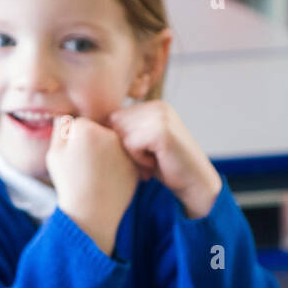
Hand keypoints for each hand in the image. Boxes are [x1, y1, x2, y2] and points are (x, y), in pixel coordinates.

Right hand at [46, 115, 138, 256]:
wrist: (91, 212)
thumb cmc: (69, 184)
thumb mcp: (54, 155)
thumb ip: (59, 130)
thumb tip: (66, 118)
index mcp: (87, 129)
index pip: (80, 125)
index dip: (72, 141)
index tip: (73, 158)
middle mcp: (110, 134)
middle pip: (98, 131)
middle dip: (91, 144)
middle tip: (85, 167)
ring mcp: (125, 149)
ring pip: (112, 144)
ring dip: (105, 152)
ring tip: (96, 174)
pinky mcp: (135, 164)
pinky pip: (124, 158)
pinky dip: (116, 165)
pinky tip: (107, 180)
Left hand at [108, 101, 220, 218]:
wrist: (195, 182)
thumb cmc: (166, 166)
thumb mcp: (144, 144)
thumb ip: (127, 131)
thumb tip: (92, 128)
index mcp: (153, 106)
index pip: (115, 117)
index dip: (120, 140)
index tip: (139, 155)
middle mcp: (158, 106)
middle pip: (115, 124)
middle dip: (124, 147)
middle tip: (144, 161)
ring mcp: (161, 116)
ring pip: (121, 134)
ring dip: (131, 153)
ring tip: (150, 162)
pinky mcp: (162, 131)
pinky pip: (131, 144)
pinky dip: (138, 159)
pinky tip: (154, 163)